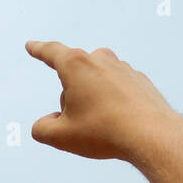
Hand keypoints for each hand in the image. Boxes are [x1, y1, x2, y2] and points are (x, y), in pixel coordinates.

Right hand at [25, 40, 182, 165]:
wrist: (151, 135)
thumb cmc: (103, 132)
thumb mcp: (60, 137)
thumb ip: (42, 129)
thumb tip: (46, 123)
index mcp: (76, 66)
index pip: (51, 53)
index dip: (38, 50)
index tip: (31, 45)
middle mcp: (100, 59)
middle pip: (73, 77)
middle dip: (70, 99)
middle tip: (80, 125)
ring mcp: (122, 68)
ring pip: (95, 83)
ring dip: (91, 101)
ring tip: (102, 126)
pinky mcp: (139, 80)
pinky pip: (115, 91)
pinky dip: (112, 105)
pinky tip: (119, 123)